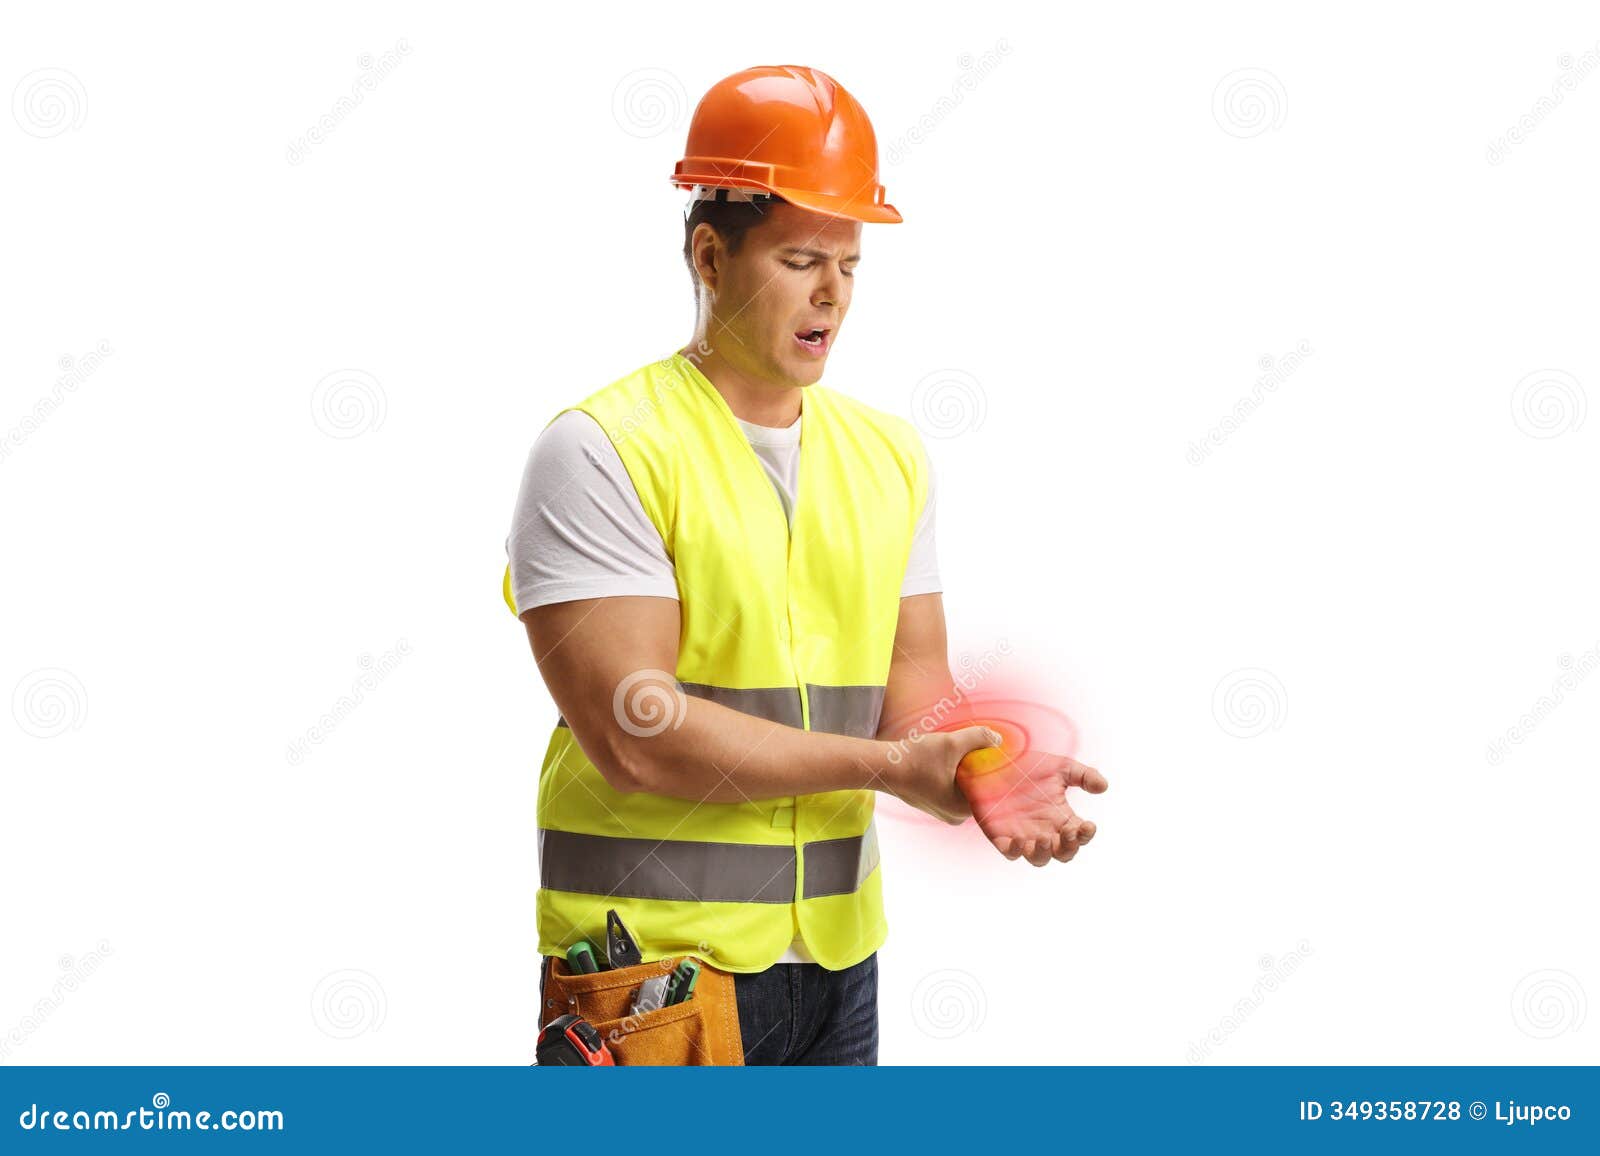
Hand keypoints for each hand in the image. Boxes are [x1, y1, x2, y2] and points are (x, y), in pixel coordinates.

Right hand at [886, 725, 1001, 824]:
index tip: (996, 754)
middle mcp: (954, 816)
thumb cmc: (915, 759)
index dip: (996, 771)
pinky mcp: (932, 803)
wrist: (882, 766)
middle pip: (978, 789)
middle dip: (980, 769)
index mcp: (962, 809)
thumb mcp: (951, 743)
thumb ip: (978, 738)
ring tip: (962, 753)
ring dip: (966, 770)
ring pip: (965, 788)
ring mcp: (942, 811)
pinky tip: (949, 759)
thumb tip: (998, 739)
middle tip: (980, 749)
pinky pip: (952, 789)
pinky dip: (954, 775)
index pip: (991, 791)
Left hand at [957, 746, 1107, 865]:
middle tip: (1069, 832)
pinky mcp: (1001, 836)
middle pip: (1063, 852)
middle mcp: (1045, 831)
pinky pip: (1010, 852)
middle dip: (1068, 846)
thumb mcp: (1059, 767)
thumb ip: (1082, 775)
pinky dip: (1015, 850)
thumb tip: (1104, 786)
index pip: (1079, 835)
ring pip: (1038, 858)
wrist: (994, 761)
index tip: (1088, 825)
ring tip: (1043, 838)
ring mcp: (1024, 836)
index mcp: (1061, 818)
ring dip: (1043, 852)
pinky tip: (1020, 840)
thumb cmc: (1028, 765)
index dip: (1085, 834)